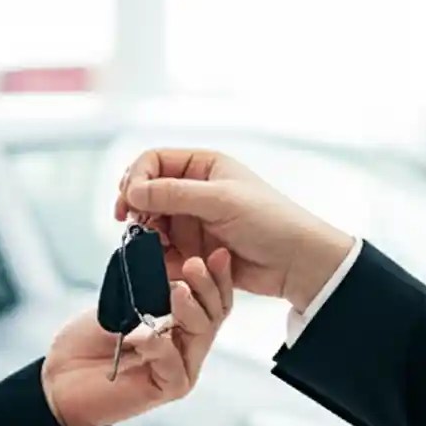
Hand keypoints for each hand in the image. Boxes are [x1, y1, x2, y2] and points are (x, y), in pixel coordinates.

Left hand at [42, 250, 232, 425]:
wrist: (59, 378)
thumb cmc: (88, 343)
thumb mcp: (120, 303)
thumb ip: (147, 287)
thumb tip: (169, 261)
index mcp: (179, 324)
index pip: (208, 299)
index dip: (215, 277)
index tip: (217, 253)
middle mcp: (185, 347)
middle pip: (214, 315)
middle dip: (208, 287)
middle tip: (194, 266)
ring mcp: (179, 368)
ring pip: (202, 336)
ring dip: (190, 310)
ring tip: (176, 291)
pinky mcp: (167, 388)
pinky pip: (175, 366)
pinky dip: (163, 348)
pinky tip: (148, 336)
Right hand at [115, 149, 354, 310]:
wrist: (296, 263)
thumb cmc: (268, 221)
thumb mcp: (220, 200)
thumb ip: (173, 194)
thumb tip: (132, 191)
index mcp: (202, 166)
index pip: (153, 162)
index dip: (136, 178)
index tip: (129, 201)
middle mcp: (194, 190)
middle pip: (146, 194)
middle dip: (137, 209)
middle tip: (134, 225)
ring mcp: (193, 221)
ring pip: (151, 224)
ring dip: (147, 235)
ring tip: (155, 246)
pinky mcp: (193, 250)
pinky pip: (164, 251)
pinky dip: (159, 258)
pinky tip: (168, 263)